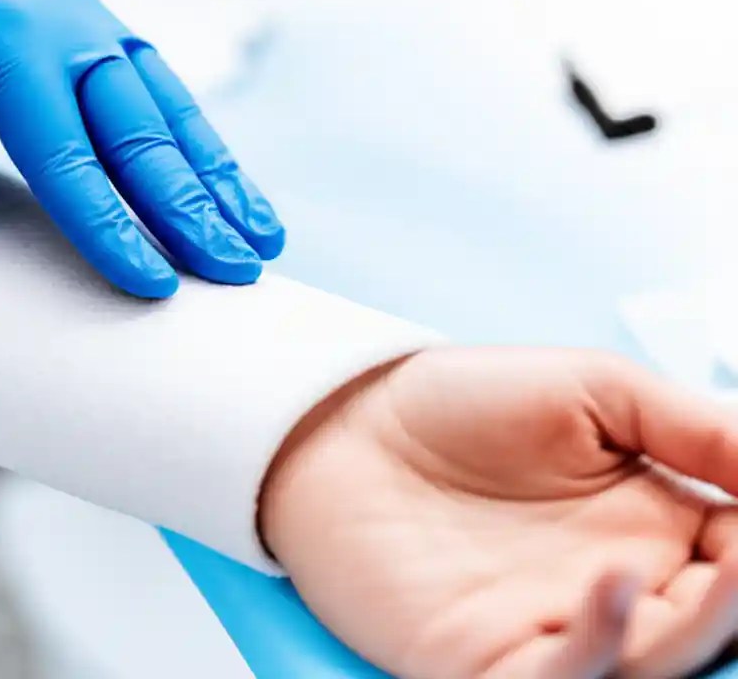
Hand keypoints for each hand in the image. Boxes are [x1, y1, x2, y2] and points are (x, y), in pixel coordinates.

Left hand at [0, 0, 283, 297]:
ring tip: (263, 238)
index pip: (69, 157)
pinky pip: (156, 82)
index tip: (153, 288)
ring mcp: (86, 16)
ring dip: (218, 175)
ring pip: (168, 105)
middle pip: (141, 132)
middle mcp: (65, 25)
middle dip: (192, 210)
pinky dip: (195, 134)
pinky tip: (221, 175)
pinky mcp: (88, 18)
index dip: (111, 227)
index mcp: (8, 41)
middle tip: (237, 276)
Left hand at [261, 347, 737, 677]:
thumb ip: (695, 428)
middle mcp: (614, 591)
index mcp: (654, 528)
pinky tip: (614, 583)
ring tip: (726, 564)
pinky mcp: (486, 665)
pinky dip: (599, 647)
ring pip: (653, 662)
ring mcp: (552, 631)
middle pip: (711, 620)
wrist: (343, 425)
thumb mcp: (595, 392)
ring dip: (700, 623)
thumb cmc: (458, 405)